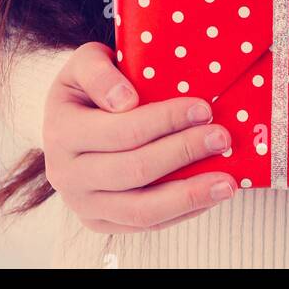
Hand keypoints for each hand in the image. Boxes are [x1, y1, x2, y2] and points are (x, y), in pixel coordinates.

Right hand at [42, 42, 238, 234]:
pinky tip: (209, 196)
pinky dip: (182, 213)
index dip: (165, 120)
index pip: (122, 131)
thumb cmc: (88, 84)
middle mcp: (66, 175)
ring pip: (141, 210)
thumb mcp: (85, 62)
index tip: (203, 108)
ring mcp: (82, 205)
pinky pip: (145, 226)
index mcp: (61, 132)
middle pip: (135, 170)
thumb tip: (126, 100)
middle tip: (222, 137)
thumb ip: (100, 73)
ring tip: (227, 183)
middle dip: (184, 152)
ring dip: (189, 195)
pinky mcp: (100, 223)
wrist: (69, 119)